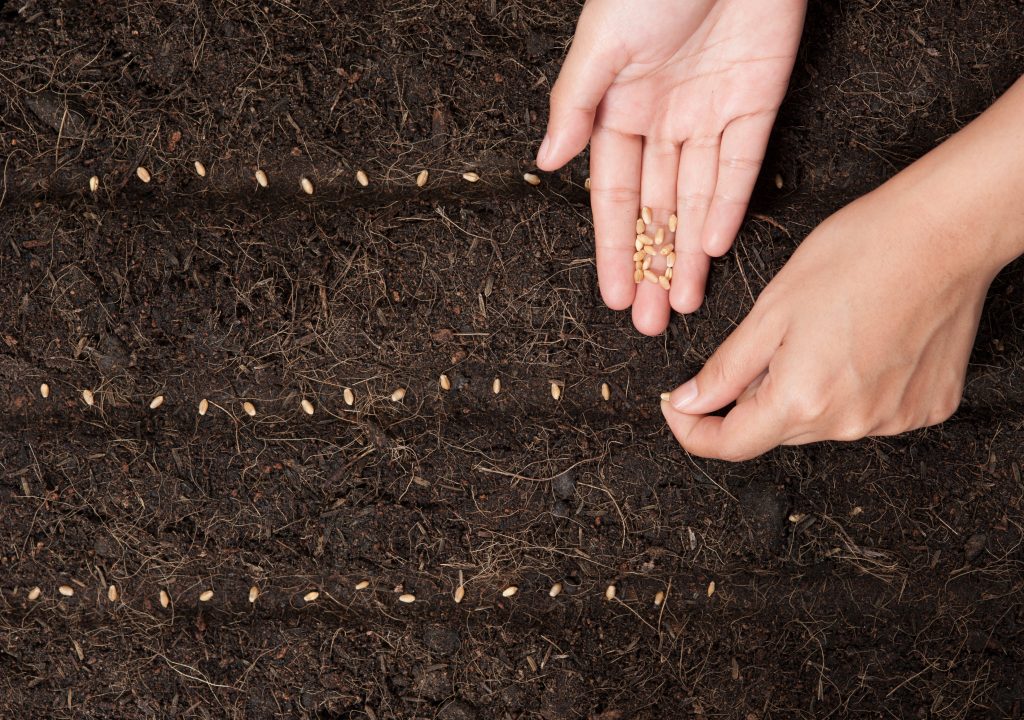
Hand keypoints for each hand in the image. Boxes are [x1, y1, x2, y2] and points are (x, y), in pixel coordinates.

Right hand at [538, 0, 805, 334]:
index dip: (613, 246)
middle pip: (656, 208)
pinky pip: (739, 166)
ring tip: (685, 302)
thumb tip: (546, 163)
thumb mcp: (601, 43)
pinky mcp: (755, 102)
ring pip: (696, 198)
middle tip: (652, 322)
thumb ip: (575, 105)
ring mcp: (709, 115)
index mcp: (618, 109)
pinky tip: (713, 248)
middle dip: (653, 265)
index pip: (614, 195)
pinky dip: (727, 206)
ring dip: (689, 252)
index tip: (614, 294)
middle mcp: (662, 120)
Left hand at [660, 186, 995, 460]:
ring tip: (823, 333)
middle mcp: (850, 424)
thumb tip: (687, 404)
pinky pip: (868, 412)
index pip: (729, 446)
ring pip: (821, 421)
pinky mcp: (927, 408)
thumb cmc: (858, 256)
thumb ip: (725, 369)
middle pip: (774, 430)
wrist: (946, 233)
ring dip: (804, 392)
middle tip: (764, 343)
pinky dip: (851, 389)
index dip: (692, 430)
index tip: (678, 407)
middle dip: (752, 398)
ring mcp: (893, 420)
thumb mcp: (770, 310)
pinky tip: (861, 345)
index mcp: (802, 401)